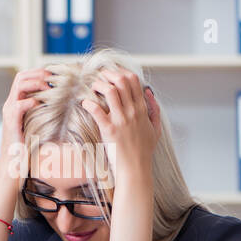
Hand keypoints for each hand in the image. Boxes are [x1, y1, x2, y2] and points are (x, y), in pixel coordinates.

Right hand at [0, 67, 53, 180]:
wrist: (13, 164)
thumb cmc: (28, 147)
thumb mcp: (37, 125)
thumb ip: (44, 113)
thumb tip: (64, 105)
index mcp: (15, 102)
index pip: (24, 77)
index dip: (39, 72)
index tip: (55, 75)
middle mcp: (10, 104)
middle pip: (20, 76)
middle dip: (39, 73)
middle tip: (54, 77)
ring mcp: (9, 112)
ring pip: (19, 85)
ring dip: (36, 83)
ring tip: (50, 88)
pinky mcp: (11, 122)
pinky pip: (19, 105)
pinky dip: (32, 102)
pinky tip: (43, 106)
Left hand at [83, 68, 160, 183]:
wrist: (136, 169)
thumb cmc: (144, 151)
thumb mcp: (156, 129)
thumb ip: (155, 109)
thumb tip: (149, 92)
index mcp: (142, 110)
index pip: (134, 81)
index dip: (121, 72)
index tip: (112, 73)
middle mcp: (133, 112)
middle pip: (122, 81)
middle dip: (108, 73)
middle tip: (100, 75)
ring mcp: (121, 120)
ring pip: (111, 91)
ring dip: (99, 84)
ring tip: (93, 86)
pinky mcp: (109, 130)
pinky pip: (97, 110)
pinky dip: (88, 103)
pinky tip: (85, 103)